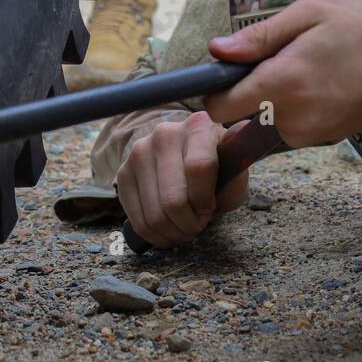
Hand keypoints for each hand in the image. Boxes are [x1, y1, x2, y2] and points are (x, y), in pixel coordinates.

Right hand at [115, 112, 249, 248]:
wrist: (184, 156)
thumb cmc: (215, 167)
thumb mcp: (234, 171)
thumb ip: (236, 175)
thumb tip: (239, 155)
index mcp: (198, 126)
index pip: (198, 167)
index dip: (204, 199)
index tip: (209, 210)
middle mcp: (164, 134)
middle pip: (172, 198)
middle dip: (189, 223)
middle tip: (197, 225)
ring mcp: (139, 152)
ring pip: (154, 214)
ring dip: (172, 232)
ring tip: (184, 229)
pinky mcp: (123, 172)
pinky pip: (136, 219)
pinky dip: (154, 234)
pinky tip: (168, 230)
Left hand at [204, 0, 361, 146]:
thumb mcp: (311, 14)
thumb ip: (260, 35)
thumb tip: (217, 50)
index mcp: (280, 83)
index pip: (218, 108)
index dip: (216, 89)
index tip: (231, 71)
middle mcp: (288, 117)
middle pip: (241, 113)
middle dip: (250, 88)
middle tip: (282, 58)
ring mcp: (305, 133)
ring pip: (265, 118)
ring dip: (275, 97)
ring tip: (308, 67)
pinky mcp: (320, 139)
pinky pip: (289, 124)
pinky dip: (295, 107)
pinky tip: (320, 83)